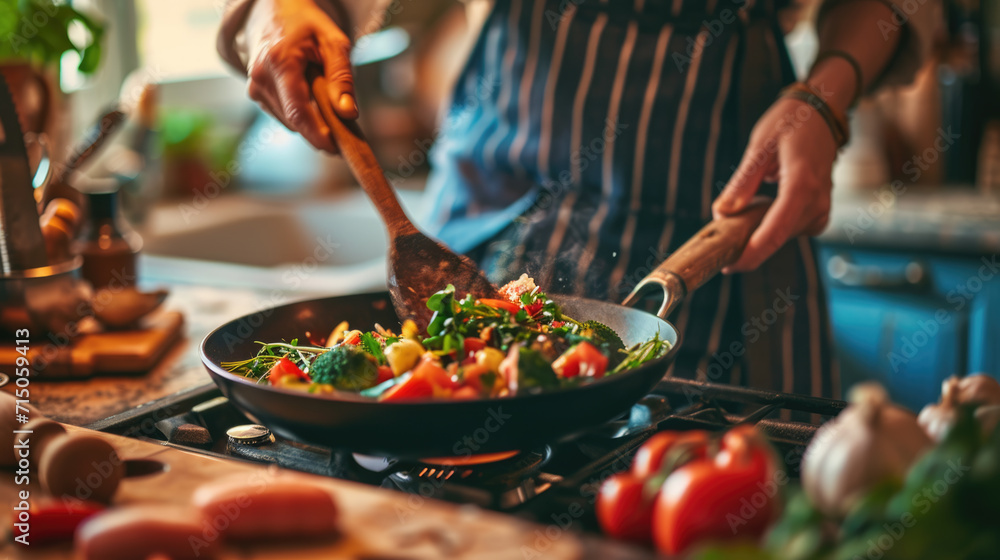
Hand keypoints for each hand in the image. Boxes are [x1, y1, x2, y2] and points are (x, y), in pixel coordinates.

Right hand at [244, 0, 357, 151]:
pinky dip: (301, 113)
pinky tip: (309, 94)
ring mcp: (255, 87)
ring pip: (290, 121)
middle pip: (295, 120)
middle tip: (345, 127)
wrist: (273, 9)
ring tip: (325, 97)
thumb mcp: (333, 43)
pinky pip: (284, 115)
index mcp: (279, 61)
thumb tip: (348, 113)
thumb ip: (342, 78)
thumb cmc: (306, 23)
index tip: (336, 148)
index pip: (298, 111)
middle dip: (321, 129)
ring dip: (312, 119)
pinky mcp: (256, 93)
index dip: (318, 135)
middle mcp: (261, 77)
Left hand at [712, 96, 837, 271]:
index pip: (774, 232)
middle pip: (776, 239)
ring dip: (757, 233)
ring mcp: (821, 209)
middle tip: (719, 237)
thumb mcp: (759, 147)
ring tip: (739, 214)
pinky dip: (771, 226)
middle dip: (746, 244)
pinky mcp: (819, 213)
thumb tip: (722, 213)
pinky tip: (760, 209)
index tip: (727, 265)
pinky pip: (790, 230)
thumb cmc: (790, 123)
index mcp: (802, 185)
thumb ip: (742, 184)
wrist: (822, 113)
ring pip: (782, 237)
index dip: (751, 254)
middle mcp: (816, 202)